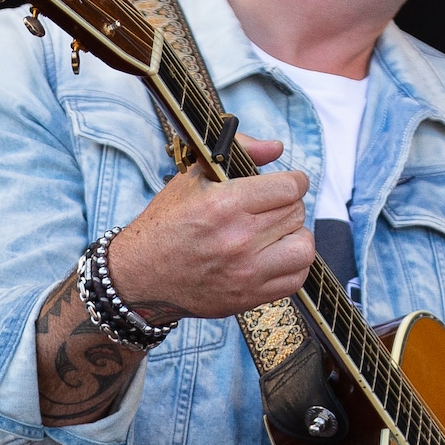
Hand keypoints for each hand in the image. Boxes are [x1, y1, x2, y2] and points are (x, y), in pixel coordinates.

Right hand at [105, 134, 313, 321]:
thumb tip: (276, 147)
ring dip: (295, 236)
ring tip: (276, 233)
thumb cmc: (168, 222)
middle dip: (288, 205)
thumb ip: (238, 152)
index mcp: (223, 205)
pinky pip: (296, 278)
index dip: (294, 181)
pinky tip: (275, 255)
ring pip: (304, 246)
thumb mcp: (193, 177)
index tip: (287, 184)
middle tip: (270, 208)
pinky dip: (292, 265)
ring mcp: (245, 272)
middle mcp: (237, 239)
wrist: (140, 274)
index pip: (289, 188)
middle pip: (296, 213)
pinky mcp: (249, 297)